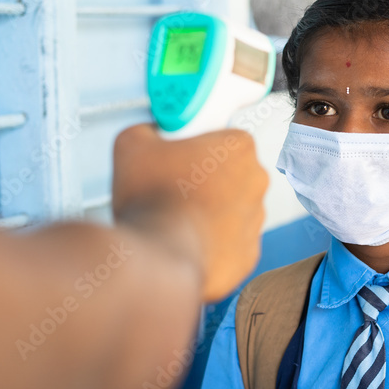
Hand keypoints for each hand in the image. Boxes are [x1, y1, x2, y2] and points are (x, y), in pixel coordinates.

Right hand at [112, 124, 267, 302]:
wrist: (160, 258)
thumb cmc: (153, 199)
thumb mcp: (132, 144)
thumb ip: (146, 131)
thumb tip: (149, 135)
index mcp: (238, 147)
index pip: (220, 139)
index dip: (193, 147)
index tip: (175, 158)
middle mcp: (257, 181)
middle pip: (228, 173)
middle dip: (203, 180)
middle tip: (170, 188)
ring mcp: (256, 219)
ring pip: (230, 209)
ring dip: (207, 211)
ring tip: (174, 219)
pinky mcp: (249, 253)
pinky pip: (229, 242)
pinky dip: (210, 242)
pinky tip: (185, 241)